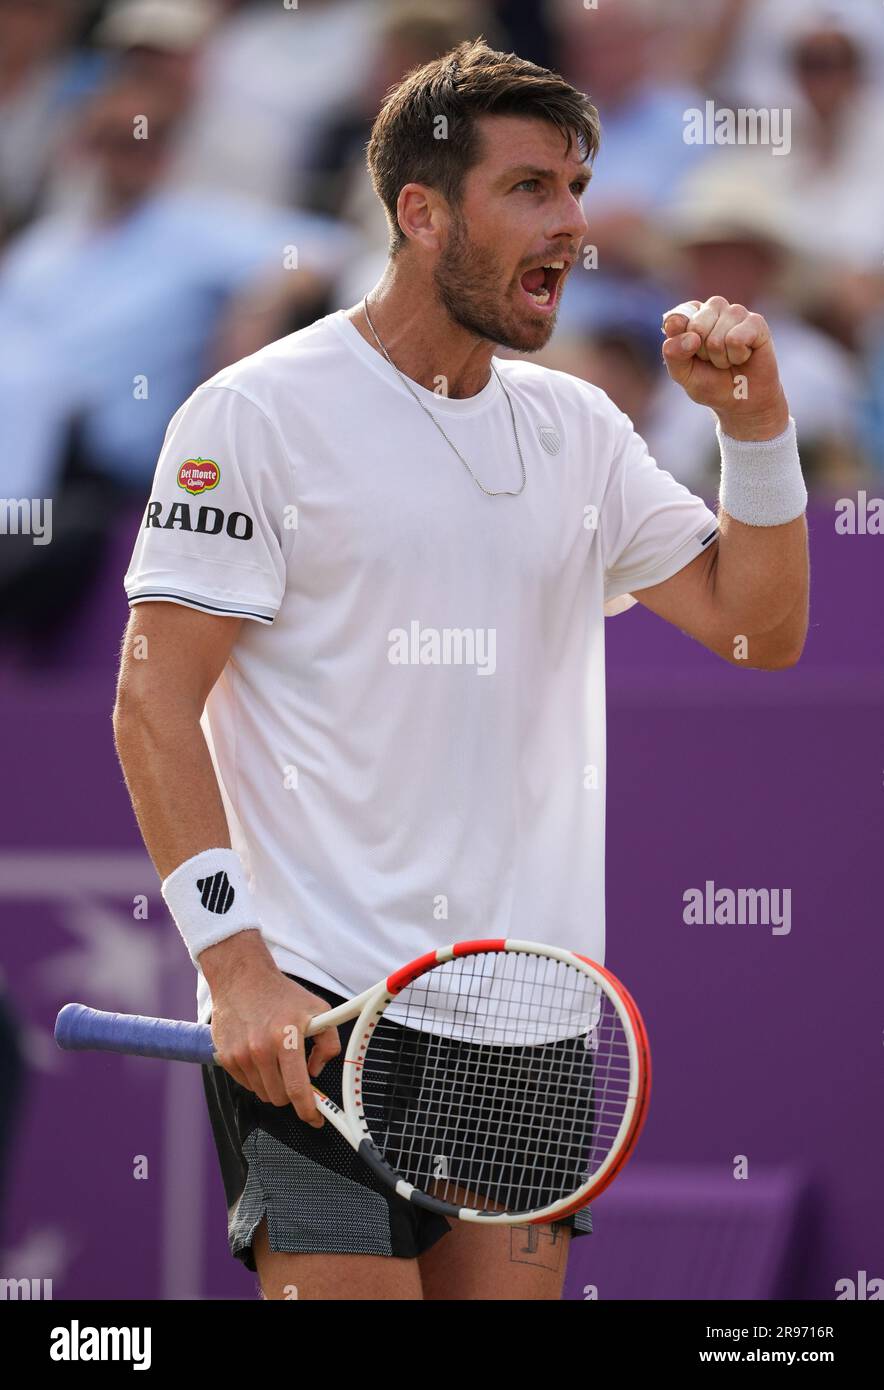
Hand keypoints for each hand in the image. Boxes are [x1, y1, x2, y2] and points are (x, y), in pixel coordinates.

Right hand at [200, 931, 339, 1126]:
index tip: (315, 1118)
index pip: (298, 1088)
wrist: (242, 978)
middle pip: (279, 1097)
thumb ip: (328, 1043)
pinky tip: (260, 1056)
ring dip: (273, 1084)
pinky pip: (246, 1083)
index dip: (308, 1110)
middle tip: (295, 1075)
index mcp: (286, 1038)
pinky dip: (257, 1077)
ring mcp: (240, 1054)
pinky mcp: (226, 1057)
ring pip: (263, 1093)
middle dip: (291, 1092)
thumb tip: (317, 1072)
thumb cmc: (280, 994)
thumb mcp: (317, 1009)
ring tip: (277, 1059)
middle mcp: (260, 1049)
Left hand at [661, 296, 788, 439]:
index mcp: (692, 315)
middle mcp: (714, 308)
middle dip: (703, 353)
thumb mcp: (683, 373)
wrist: (741, 401)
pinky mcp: (756, 322)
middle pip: (697, 326)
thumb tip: (691, 337)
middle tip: (713, 360)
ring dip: (721, 357)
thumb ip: (673, 354)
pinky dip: (737, 356)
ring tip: (729, 359)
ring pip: (718, 336)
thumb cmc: (710, 383)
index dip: (682, 343)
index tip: (692, 355)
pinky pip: (737, 339)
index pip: (676, 318)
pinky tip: (743, 356)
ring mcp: (736, 312)